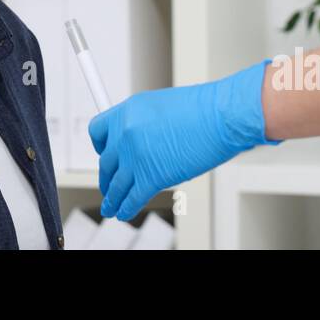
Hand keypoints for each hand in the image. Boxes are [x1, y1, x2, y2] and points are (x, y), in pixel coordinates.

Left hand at [89, 58, 280, 220]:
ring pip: (116, 184)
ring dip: (112, 199)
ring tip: (110, 207)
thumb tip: (140, 140)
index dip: (100, 146)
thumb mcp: (161, 106)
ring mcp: (136, 156)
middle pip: (106, 162)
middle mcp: (125, 132)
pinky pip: (131, 198)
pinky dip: (126, 208)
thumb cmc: (202, 109)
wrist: (220, 116)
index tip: (103, 155)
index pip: (98, 131)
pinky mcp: (150, 177)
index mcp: (128, 110)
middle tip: (109, 184)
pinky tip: (124, 212)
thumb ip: (143, 123)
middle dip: (107, 177)